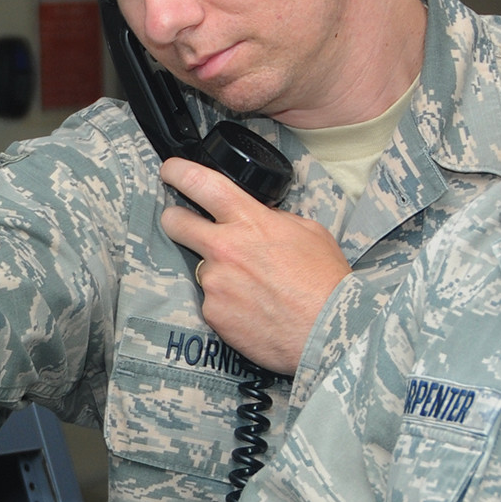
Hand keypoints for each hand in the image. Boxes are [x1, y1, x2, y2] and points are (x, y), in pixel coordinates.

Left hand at [158, 159, 349, 373]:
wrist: (329, 330)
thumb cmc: (325, 282)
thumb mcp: (308, 232)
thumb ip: (275, 219)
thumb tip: (260, 217)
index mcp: (249, 221)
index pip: (201, 184)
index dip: (179, 172)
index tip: (171, 171)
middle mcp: (224, 248)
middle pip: (174, 221)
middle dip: (175, 219)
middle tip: (185, 225)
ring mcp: (214, 282)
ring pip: (200, 268)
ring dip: (218, 273)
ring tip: (251, 288)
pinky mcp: (212, 313)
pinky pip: (211, 302)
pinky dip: (227, 304)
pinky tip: (251, 309)